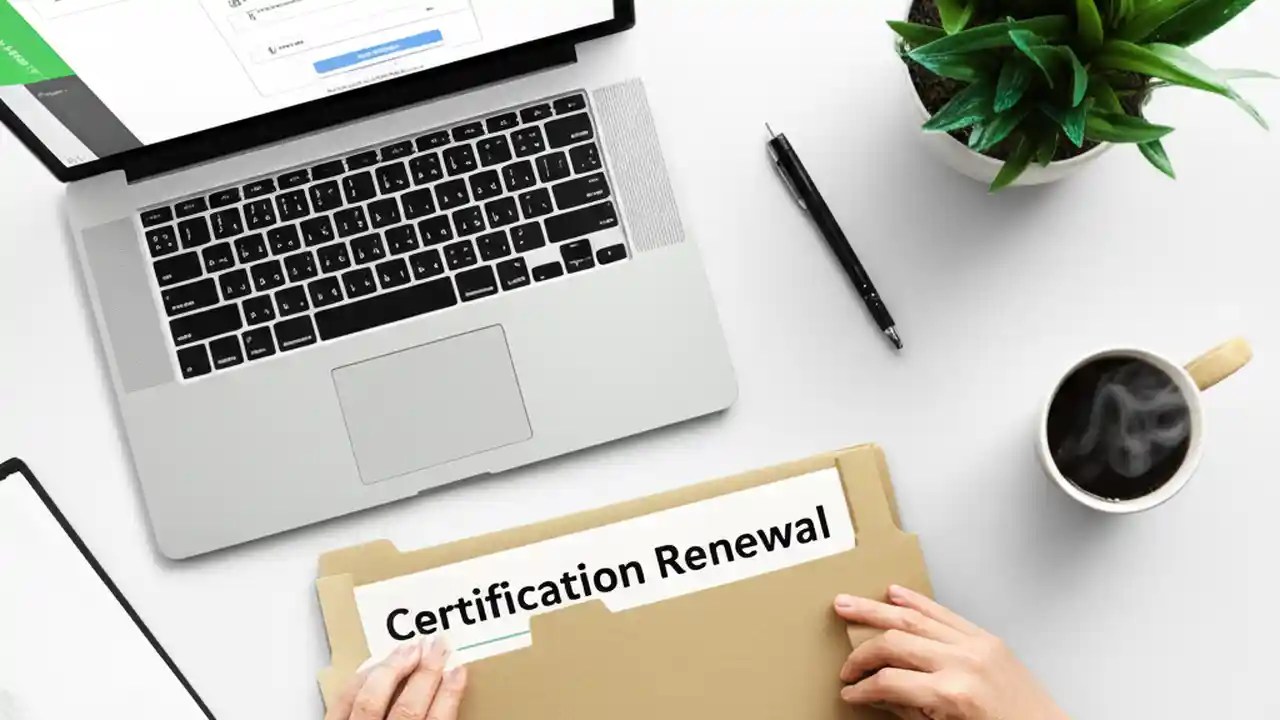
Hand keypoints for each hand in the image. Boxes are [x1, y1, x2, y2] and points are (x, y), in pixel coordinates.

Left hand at [324, 638, 467, 719]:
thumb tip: (446, 697)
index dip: (450, 694)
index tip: (459, 670)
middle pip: (408, 708)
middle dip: (426, 672)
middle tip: (440, 644)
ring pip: (371, 700)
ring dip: (393, 669)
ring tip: (410, 646)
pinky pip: (341, 702)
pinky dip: (358, 680)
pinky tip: (373, 665)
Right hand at [834, 585, 1067, 719]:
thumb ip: (911, 710)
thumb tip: (878, 694)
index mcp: (953, 694)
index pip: (890, 682)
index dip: (863, 688)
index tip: (850, 692)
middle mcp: (963, 662)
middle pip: (896, 643)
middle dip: (863, 652)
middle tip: (844, 662)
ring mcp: (977, 645)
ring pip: (915, 618)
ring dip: (876, 610)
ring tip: (848, 604)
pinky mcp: (987, 638)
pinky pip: (945, 613)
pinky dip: (917, 601)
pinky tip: (894, 594)